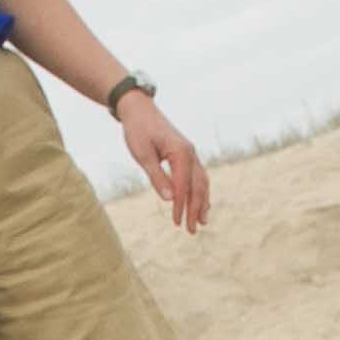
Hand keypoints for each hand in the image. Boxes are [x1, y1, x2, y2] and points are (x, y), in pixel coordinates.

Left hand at [121, 92, 209, 233]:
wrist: (139, 109)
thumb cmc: (138, 130)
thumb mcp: (143, 155)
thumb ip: (157, 177)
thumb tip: (169, 199)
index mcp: (180, 152)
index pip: (183, 185)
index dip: (180, 205)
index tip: (176, 223)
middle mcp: (190, 153)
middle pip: (197, 186)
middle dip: (195, 209)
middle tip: (192, 231)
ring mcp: (190, 153)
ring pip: (201, 182)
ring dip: (202, 202)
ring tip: (202, 221)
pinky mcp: (186, 154)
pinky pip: (198, 176)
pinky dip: (200, 191)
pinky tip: (200, 203)